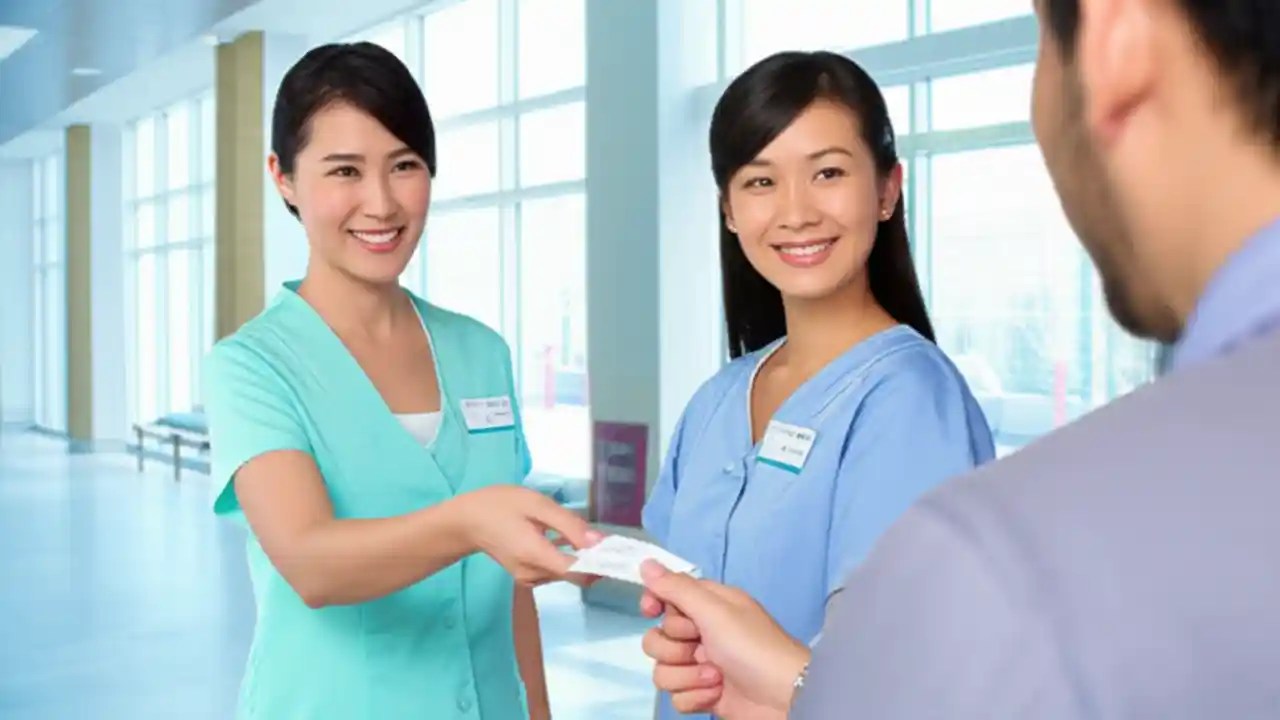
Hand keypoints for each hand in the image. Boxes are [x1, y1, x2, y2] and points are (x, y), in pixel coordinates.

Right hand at [458, 485, 602, 585]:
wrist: (466, 521)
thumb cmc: (500, 505)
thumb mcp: (536, 505)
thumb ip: (569, 524)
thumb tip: (599, 541)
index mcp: (536, 555)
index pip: (579, 572)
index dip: (601, 564)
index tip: (617, 549)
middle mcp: (534, 575)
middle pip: (576, 574)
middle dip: (594, 558)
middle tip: (604, 535)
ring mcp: (529, 579)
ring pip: (567, 573)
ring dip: (581, 557)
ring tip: (585, 533)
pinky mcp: (527, 577)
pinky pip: (556, 571)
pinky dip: (567, 558)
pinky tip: (567, 539)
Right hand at [639, 561, 809, 714]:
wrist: (783, 697)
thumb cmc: (753, 647)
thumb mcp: (715, 610)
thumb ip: (677, 588)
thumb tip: (646, 562)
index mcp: (707, 605)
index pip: (665, 596)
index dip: (654, 603)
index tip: (651, 612)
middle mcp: (701, 633)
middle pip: (657, 638)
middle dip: (676, 648)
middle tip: (703, 648)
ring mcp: (700, 666)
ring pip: (663, 670)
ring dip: (687, 676)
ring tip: (716, 677)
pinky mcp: (702, 694)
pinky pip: (676, 696)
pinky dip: (695, 697)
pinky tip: (716, 694)